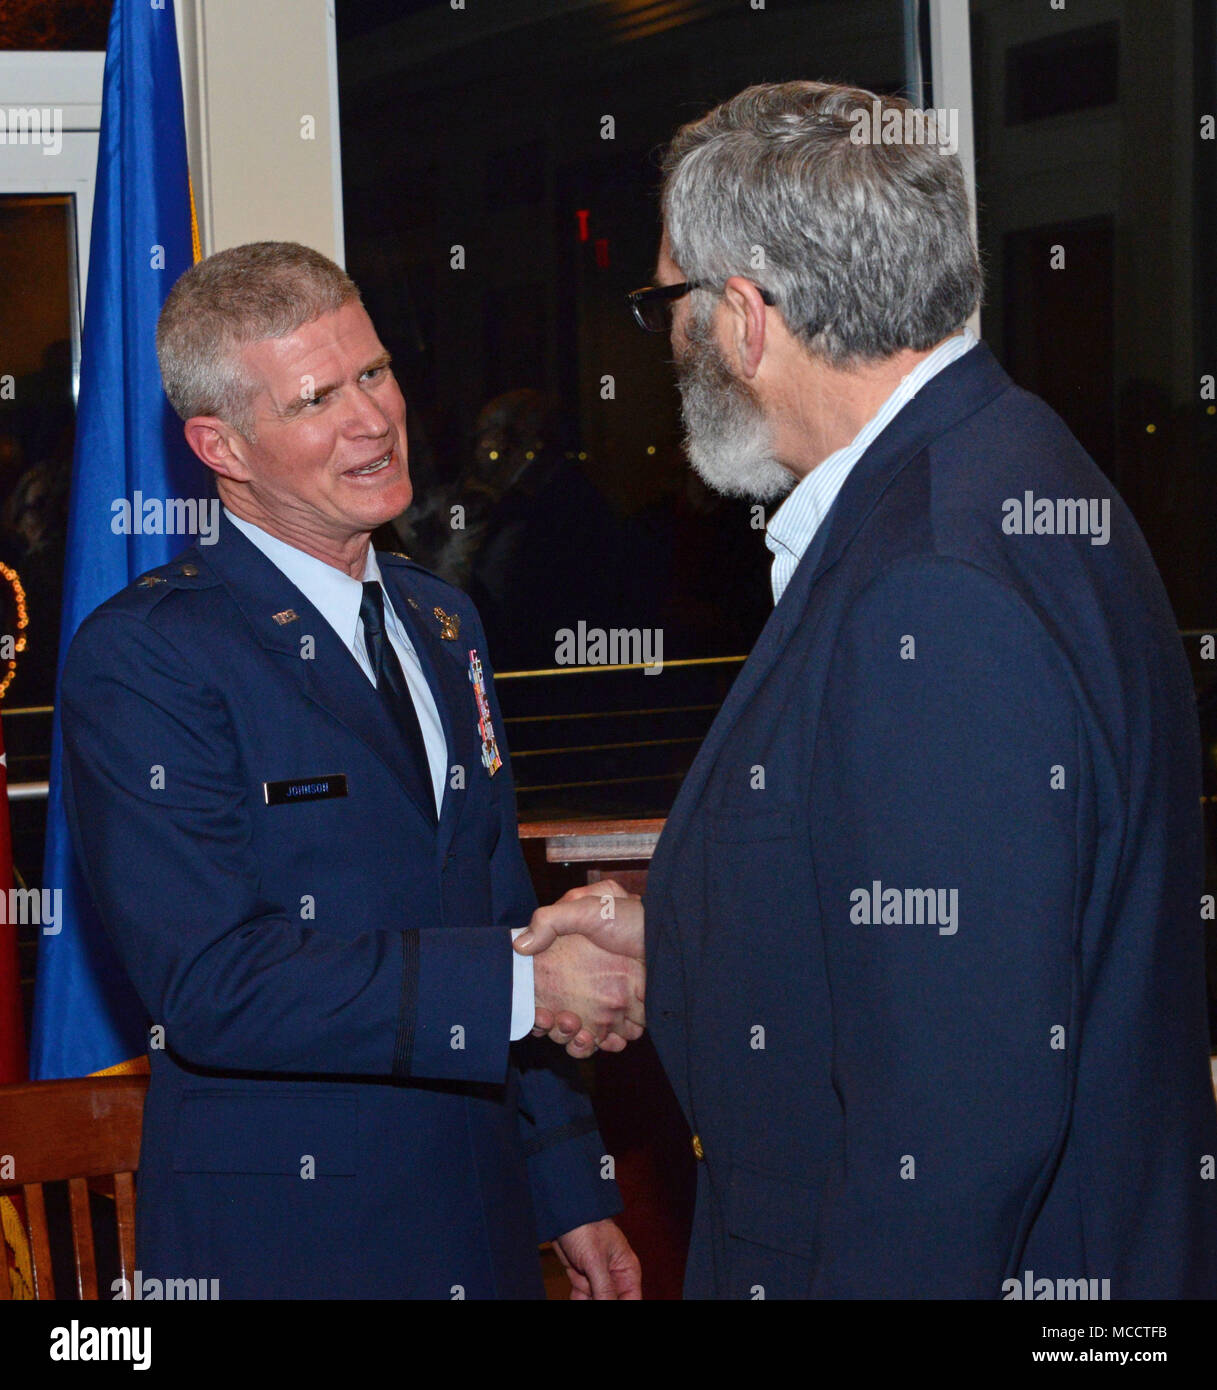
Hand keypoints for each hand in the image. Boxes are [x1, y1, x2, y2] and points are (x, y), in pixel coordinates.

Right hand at [517, 882, 644, 1057]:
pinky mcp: (627, 1017)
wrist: (673, 941)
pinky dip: (600, 1045)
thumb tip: (520, 946)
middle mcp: (589, 981)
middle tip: (560, 1022)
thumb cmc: (631, 919)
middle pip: (559, 1016)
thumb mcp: (590, 907)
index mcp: (574, 958)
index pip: (543, 989)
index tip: (536, 1014)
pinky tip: (599, 1040)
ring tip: (579, 1033)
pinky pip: (606, 1040)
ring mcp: (608, 1001)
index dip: (535, 1006)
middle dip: (555, 1027)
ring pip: (580, 1032)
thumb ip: (552, 920)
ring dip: (575, 1041)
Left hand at [552, 1218, 641, 1299]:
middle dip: (597, 1296)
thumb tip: (610, 1306)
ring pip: (594, 1300)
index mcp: (628, 1271)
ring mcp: (598, 1278)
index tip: (605, 1300)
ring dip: (585, 1293)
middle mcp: (615, 1277)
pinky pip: (582, 1296)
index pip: (632, 1301)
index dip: (621, 1306)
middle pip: (611, 1301)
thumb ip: (605, 1289)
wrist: (561, 1214)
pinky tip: (575, 1277)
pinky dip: (577, 1293)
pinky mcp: (583, 1277)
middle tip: (590, 1281)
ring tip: (581, 1270)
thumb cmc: (585, 1227)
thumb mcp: (596, 1261)